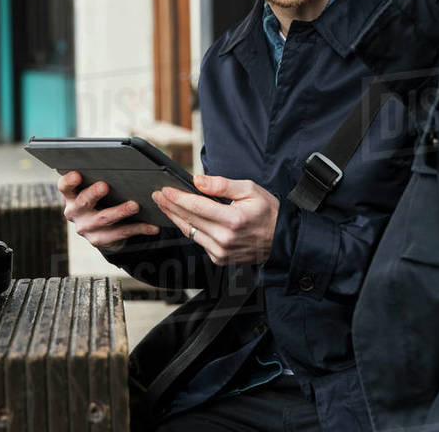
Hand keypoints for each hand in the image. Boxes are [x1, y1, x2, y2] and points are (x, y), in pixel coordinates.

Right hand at [58, 171, 159, 250]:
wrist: (102, 230)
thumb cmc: (101, 200)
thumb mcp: (95, 189)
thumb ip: (100, 177)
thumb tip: (122, 161)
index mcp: (71, 196)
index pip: (65, 187)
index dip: (69, 181)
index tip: (77, 174)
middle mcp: (75, 212)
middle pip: (83, 202)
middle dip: (93, 193)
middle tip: (105, 185)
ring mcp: (86, 228)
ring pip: (104, 219)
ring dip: (120, 211)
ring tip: (135, 205)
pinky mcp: (100, 240)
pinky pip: (121, 233)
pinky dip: (139, 228)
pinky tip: (152, 226)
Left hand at [153, 174, 278, 265]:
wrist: (281, 239)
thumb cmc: (267, 212)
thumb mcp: (249, 190)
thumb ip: (222, 185)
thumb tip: (197, 180)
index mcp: (233, 220)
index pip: (197, 207)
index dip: (178, 197)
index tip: (165, 190)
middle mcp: (225, 238)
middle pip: (189, 219)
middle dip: (171, 206)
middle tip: (158, 195)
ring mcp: (221, 251)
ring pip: (190, 232)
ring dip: (175, 217)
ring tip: (165, 205)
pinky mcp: (220, 258)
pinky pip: (198, 241)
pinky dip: (188, 229)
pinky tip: (182, 218)